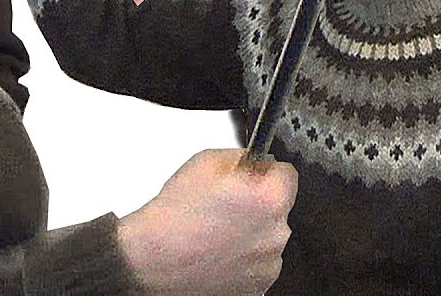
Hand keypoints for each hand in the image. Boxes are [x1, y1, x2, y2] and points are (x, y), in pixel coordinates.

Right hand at [117, 148, 296, 294]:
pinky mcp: (258, 285)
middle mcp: (278, 233)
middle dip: (256, 203)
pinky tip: (215, 250)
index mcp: (270, 199)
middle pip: (277, 208)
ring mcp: (269, 263)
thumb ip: (240, 157)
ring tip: (213, 230)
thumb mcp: (204, 161)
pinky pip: (256, 262)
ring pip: (266, 237)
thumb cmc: (175, 215)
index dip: (264, 170)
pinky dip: (241, 257)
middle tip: (223, 204)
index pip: (287, 174)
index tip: (248, 175)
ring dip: (249, 232)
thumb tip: (253, 161)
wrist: (153, 258)